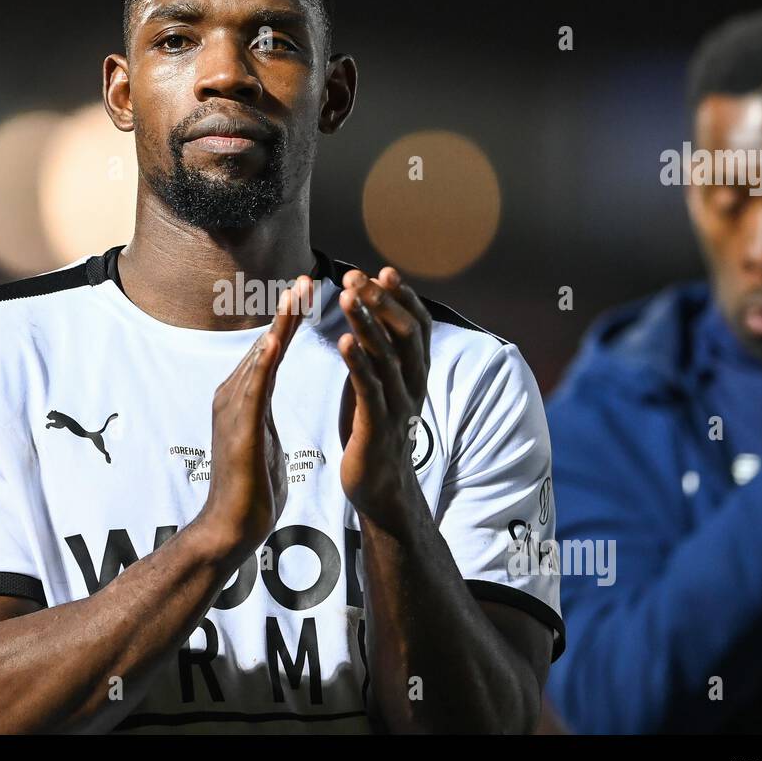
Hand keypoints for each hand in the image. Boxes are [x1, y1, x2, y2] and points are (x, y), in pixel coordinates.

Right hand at [198, 276, 311, 559]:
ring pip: (260, 356)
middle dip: (284, 312)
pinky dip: (265, 360)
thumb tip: (265, 408)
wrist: (232, 528)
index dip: (286, 322)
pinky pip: (254, 386)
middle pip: (264, 345)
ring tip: (297, 294)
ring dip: (279, 323)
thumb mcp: (264, 444)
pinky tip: (277, 337)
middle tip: (304, 279)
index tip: (306, 296)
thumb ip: (263, 420)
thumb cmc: (252, 493)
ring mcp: (233, 409)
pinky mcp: (239, 426)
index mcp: (242, 400)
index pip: (268, 353)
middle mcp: (233, 396)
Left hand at [336, 266, 432, 523]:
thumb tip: (370, 314)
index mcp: (415, 374)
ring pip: (387, 357)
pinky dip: (358, 364)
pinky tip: (344, 342)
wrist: (381, 490)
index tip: (384, 270)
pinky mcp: (377, 428)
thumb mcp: (382, 385)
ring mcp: (398, 407)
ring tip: (348, 296)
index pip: (417, 327)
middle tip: (357, 276)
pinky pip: (370, 390)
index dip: (403, 298)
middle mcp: (413, 386)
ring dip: (366, 324)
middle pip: (405, 334)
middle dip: (382, 302)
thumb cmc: (375, 431)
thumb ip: (382, 354)